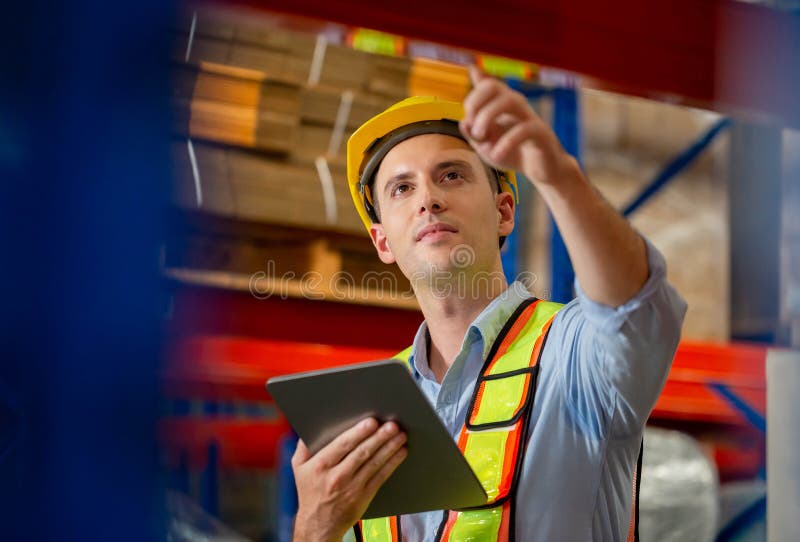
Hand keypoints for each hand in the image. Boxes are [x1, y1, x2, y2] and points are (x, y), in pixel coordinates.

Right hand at [291, 418, 407, 541]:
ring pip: (374, 463)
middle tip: (392, 425)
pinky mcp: (364, 496)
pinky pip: (381, 477)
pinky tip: (400, 453)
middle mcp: (337, 476)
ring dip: (389, 448)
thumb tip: (312, 427)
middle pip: (362, 452)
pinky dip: (392, 463)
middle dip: (379, 437)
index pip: (342, 445)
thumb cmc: (309, 491)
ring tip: (400, 435)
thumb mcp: (299, 467)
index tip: (371, 422)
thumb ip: (303, 446)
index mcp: (321, 466)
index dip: (358, 433)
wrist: (318, 524)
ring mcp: (352, 487)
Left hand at [460, 65, 576, 187]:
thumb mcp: (486, 147)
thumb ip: (473, 134)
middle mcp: (516, 105)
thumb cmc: (512, 155)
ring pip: (510, 100)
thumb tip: (464, 122)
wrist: (541, 171)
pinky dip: (506, 142)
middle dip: (475, 102)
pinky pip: (524, 129)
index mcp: (502, 105)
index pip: (486, 85)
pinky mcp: (541, 133)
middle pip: (494, 85)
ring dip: (487, 116)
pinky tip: (497, 155)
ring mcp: (529, 117)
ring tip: (480, 137)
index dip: (472, 99)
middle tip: (474, 130)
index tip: (470, 121)